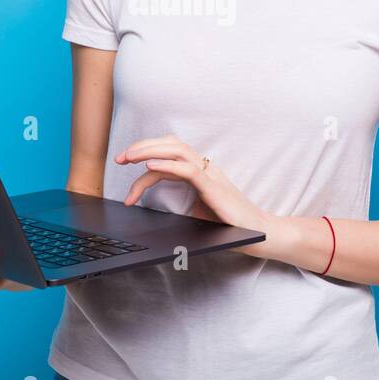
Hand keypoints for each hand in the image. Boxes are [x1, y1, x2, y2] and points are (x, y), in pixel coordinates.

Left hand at [115, 134, 272, 257]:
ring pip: (178, 150)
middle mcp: (205, 169)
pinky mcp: (214, 188)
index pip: (169, 154)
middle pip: (172, 144)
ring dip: (150, 151)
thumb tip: (153, 213)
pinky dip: (168, 165)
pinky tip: (150, 166)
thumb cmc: (230, 226)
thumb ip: (180, 205)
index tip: (124, 167)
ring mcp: (211, 176)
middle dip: (143, 146)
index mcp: (200, 172)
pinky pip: (189, 170)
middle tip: (119, 158)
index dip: (145, 156)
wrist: (259, 235)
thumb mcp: (197, 213)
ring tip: (129, 157)